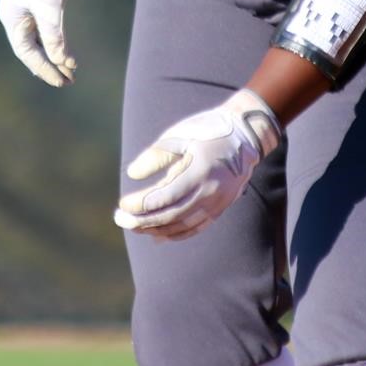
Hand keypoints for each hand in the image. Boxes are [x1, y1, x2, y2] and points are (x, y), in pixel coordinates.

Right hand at [0, 0, 76, 86]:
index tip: (63, 82)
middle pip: (31, 48)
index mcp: (13, 20)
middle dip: (50, 64)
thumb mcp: (50, 7)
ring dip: (53, 50)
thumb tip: (61, 61)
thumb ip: (54, 36)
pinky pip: (41, 22)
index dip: (45, 70)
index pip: (29, 54)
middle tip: (69, 80)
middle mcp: (14, 14)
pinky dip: (52, 34)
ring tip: (69, 66)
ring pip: (37, 35)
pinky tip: (62, 42)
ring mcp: (22, 3)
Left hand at [114, 89, 280, 239]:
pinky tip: (157, 234)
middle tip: (120, 219)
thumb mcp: (179, 135)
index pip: (164, 198)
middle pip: (171, 216)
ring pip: (182, 225)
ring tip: (134, 226)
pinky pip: (196, 227)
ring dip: (156, 229)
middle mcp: (210, 191)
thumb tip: (132, 175)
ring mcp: (218, 202)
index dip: (140, 205)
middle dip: (142, 221)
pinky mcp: (220, 207)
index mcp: (199, 170)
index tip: (122, 204)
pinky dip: (175, 233)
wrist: (245, 135)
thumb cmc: (206, 130)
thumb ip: (156, 155)